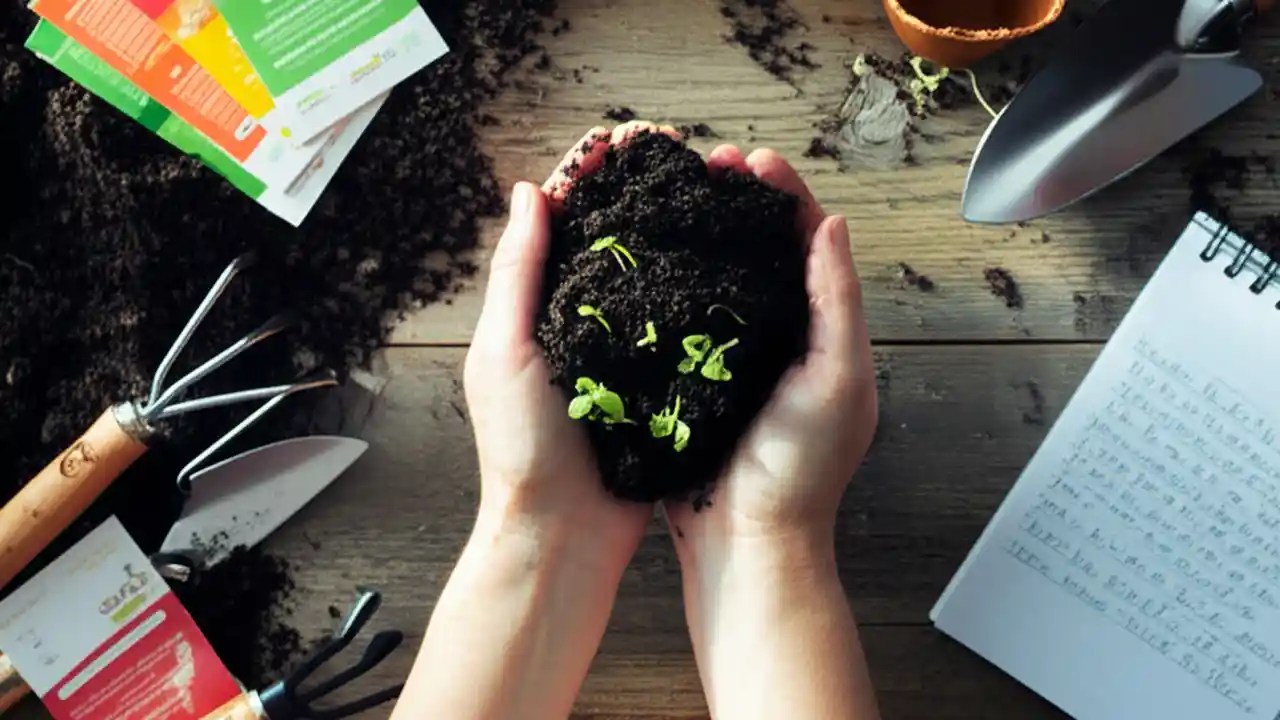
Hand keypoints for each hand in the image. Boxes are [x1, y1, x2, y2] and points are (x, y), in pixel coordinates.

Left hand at [462, 122, 676, 568]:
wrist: (565, 532)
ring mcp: (620, 345)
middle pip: (610, 235)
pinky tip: (726, 257)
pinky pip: (676, 319)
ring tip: (710, 191)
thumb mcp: (506, 350)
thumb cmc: (524, 447)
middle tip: (684, 155)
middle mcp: (579, 316)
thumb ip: (518, 273)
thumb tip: (528, 191)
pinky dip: (696, 284)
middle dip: (642, 188)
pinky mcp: (654, 375)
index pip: (560, 217)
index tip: (630, 136)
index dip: (592, 171)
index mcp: (535, 303)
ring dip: (673, 229)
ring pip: (648, 271)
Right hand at [665, 144, 877, 549]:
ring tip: (675, 198)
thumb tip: (832, 223)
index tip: (750, 160)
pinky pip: (685, 319)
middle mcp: (781, 339)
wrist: (745, 544)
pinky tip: (646, 259)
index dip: (783, 197)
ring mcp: (734, 358)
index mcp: (821, 333)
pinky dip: (672, 283)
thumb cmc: (798, 470)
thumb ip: (836, 302)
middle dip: (738, 204)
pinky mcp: (693, 380)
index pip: (807, 246)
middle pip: (762, 253)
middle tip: (704, 167)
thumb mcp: (835, 379)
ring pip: (721, 280)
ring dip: (703, 236)